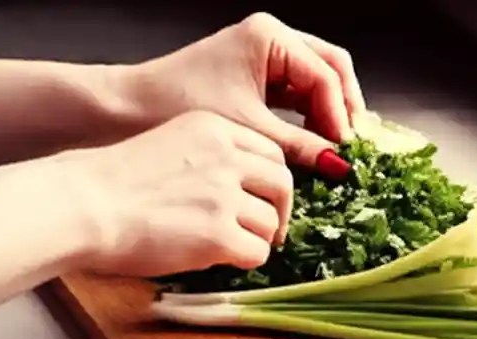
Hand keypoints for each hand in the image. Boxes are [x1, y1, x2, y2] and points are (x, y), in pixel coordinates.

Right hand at [59, 110, 292, 277]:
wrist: (81, 204)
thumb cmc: (109, 182)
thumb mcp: (167, 146)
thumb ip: (206, 159)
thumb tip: (239, 189)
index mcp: (212, 128)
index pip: (269, 151)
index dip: (270, 180)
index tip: (262, 197)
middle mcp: (225, 156)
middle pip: (282, 184)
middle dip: (279, 210)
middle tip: (267, 230)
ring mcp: (224, 196)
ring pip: (270, 223)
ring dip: (256, 238)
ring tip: (228, 246)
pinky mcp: (219, 234)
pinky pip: (256, 253)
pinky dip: (244, 260)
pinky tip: (220, 259)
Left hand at [121, 12, 365, 167]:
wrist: (126, 110)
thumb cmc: (178, 107)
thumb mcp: (248, 129)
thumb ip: (298, 146)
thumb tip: (339, 164)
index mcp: (269, 37)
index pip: (325, 75)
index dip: (339, 115)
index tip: (345, 150)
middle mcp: (270, 38)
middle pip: (331, 67)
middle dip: (344, 106)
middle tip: (350, 144)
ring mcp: (263, 54)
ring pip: (317, 79)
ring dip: (328, 112)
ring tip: (334, 148)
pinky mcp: (255, 76)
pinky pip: (296, 93)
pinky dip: (309, 115)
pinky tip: (313, 143)